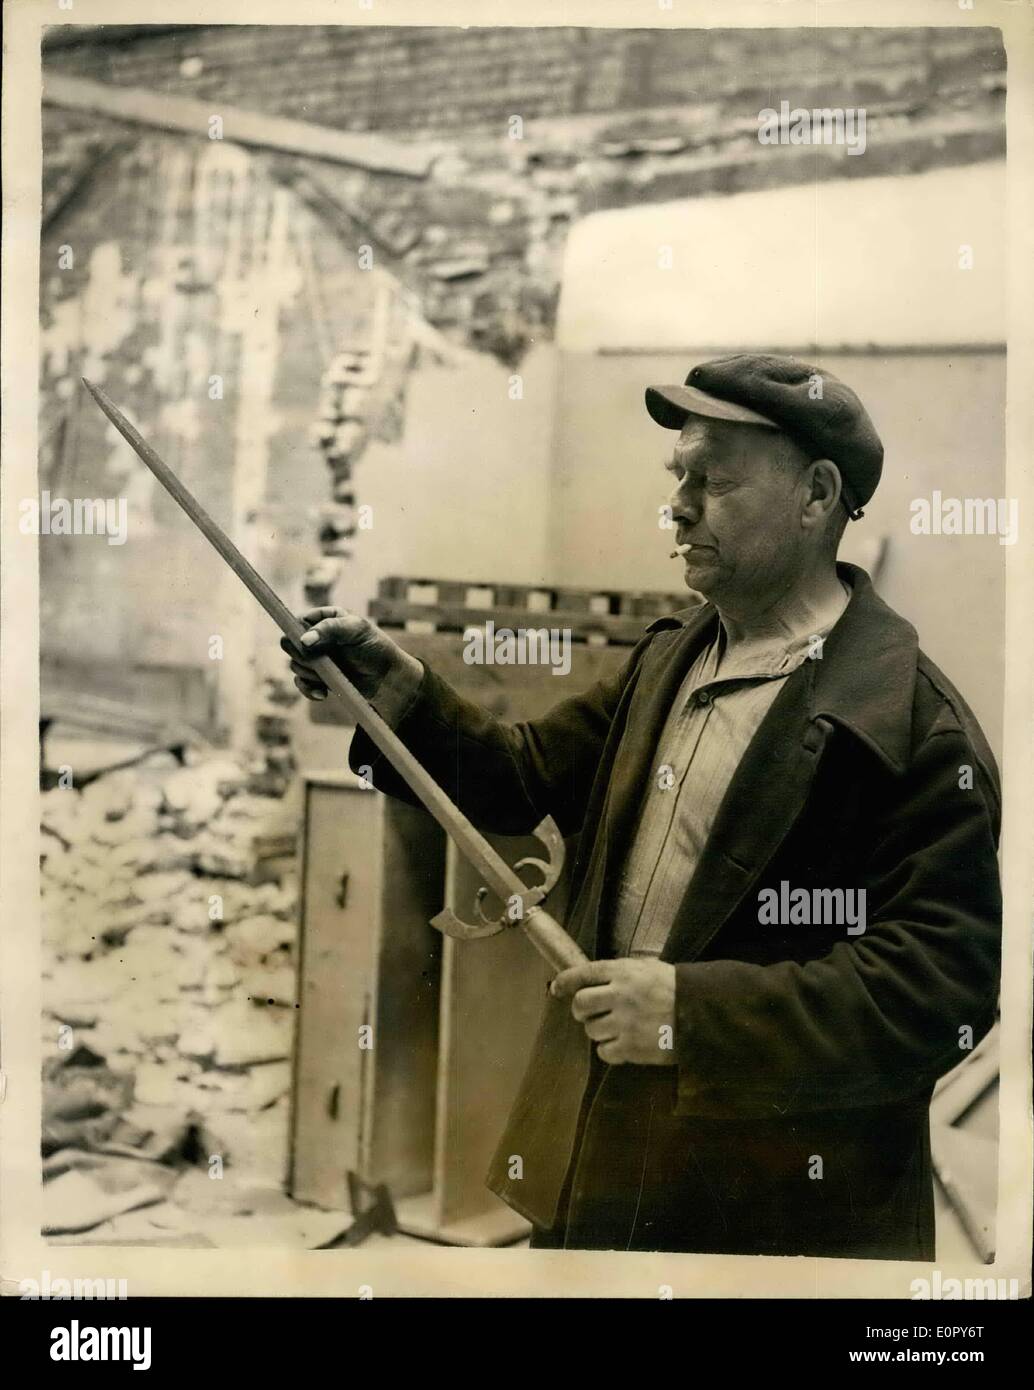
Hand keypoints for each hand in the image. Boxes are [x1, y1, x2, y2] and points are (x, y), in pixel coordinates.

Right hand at [281, 606, 407, 701]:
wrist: (388, 679)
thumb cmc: (375, 648)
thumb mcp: (356, 630)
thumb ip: (330, 628)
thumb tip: (304, 640)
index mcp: (325, 618)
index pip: (297, 621)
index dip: (297, 633)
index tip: (307, 644)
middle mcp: (318, 637)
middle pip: (290, 644)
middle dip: (302, 655)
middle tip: (319, 662)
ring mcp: (317, 658)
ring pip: (295, 665)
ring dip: (309, 672)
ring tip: (331, 675)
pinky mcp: (319, 677)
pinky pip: (301, 683)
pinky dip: (308, 689)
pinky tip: (323, 693)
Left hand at [550, 958, 676, 1065]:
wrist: (703, 1014)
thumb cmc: (677, 988)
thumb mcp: (649, 968)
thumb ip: (621, 972)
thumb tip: (594, 978)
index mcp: (623, 972)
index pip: (583, 974)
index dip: (565, 981)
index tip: (556, 988)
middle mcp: (620, 996)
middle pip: (580, 1004)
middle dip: (581, 1010)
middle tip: (590, 1013)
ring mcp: (625, 1023)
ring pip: (591, 1030)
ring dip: (598, 1030)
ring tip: (615, 1028)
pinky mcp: (632, 1048)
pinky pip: (604, 1052)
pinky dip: (609, 1050)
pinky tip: (622, 1044)